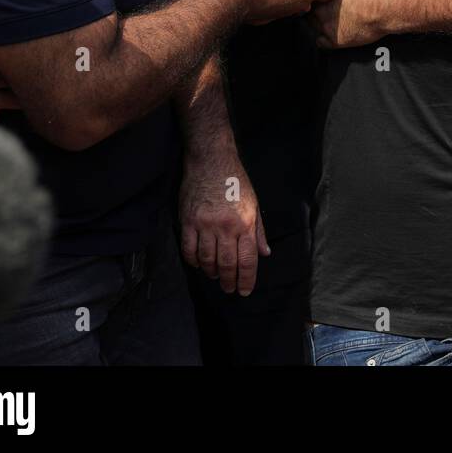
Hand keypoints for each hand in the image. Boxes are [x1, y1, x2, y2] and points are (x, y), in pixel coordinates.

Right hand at [179, 142, 269, 295]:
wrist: (211, 161)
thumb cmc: (236, 182)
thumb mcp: (254, 204)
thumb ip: (258, 231)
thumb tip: (264, 253)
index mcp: (245, 223)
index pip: (247, 260)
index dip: (246, 280)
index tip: (244, 291)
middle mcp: (226, 227)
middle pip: (226, 264)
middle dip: (229, 281)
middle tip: (229, 289)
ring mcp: (205, 225)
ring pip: (207, 260)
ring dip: (211, 273)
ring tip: (215, 277)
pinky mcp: (187, 221)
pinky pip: (189, 249)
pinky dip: (193, 261)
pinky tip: (198, 264)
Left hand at [309, 0, 386, 49]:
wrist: (384, 6)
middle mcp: (320, 7)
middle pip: (308, 11)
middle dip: (315, 10)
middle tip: (327, 11)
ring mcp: (325, 24)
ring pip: (312, 26)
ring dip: (319, 24)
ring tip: (332, 23)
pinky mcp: (334, 40)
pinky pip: (320, 43)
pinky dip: (325, 40)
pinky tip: (335, 35)